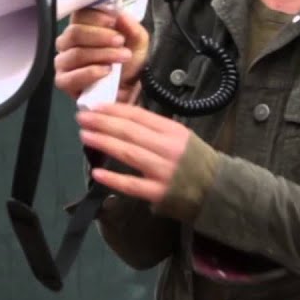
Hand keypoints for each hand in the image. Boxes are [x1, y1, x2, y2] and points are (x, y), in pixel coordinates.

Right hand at [54, 8, 149, 102]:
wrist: (129, 88)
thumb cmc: (128, 60)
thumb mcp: (137, 41)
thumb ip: (131, 27)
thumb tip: (121, 16)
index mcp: (81, 26)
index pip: (78, 14)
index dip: (95, 16)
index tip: (114, 21)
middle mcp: (67, 42)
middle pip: (74, 32)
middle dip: (100, 36)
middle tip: (120, 41)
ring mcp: (63, 62)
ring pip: (76, 53)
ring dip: (101, 55)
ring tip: (121, 57)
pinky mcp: (63, 81)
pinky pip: (71, 76)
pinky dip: (91, 73)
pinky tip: (106, 71)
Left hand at [77, 102, 191, 204]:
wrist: (217, 190)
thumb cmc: (194, 160)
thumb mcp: (180, 137)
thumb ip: (155, 128)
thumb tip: (122, 118)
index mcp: (173, 131)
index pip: (139, 116)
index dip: (115, 110)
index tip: (96, 106)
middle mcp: (168, 148)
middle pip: (130, 132)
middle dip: (103, 123)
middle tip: (82, 118)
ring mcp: (163, 171)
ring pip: (129, 153)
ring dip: (104, 143)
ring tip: (85, 135)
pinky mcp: (159, 192)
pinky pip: (132, 185)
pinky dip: (114, 179)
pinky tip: (97, 172)